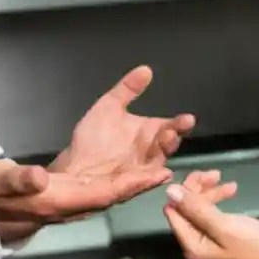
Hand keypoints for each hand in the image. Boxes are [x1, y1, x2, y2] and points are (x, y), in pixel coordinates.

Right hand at [0, 157, 170, 225]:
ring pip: (106, 193)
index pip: (102, 195)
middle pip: (111, 195)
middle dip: (141, 184)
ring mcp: (62, 201)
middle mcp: (64, 204)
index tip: (156, 175)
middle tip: (169, 170)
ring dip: (133, 183)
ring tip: (158, 168)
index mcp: (54, 200)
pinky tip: (128, 171)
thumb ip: (17, 178)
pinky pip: (95, 189)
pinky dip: (116, 181)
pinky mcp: (58, 195)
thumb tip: (40, 177)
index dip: (131, 186)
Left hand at [51, 66, 195, 182]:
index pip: (169, 127)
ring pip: (157, 165)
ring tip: (167, 140)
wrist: (72, 166)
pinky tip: (159, 174)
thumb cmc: (92, 139)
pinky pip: (140, 185)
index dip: (179, 124)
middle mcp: (148, 153)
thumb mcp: (109, 107)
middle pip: (167, 146)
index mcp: (148, 134)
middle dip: (173, 138)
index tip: (187, 118)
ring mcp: (139, 173)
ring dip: (164, 154)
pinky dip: (149, 180)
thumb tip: (146, 69)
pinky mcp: (126, 188)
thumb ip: (127, 89)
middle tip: (175, 129)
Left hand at [163, 175, 258, 258]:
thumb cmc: (254, 244)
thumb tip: (169, 191)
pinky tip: (232, 191)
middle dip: (198, 190)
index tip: (200, 176)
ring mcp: (207, 243)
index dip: (183, 192)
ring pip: (200, 210)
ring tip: (229, 183)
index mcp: (191, 246)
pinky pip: (211, 216)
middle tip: (216, 174)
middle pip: (186, 210)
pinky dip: (218, 202)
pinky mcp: (219, 239)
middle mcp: (194, 246)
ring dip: (211, 193)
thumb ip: (195, 209)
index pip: (174, 213)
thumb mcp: (223, 225)